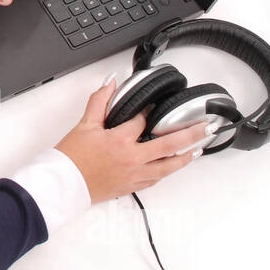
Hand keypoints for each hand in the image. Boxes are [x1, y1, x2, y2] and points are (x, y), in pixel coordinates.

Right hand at [54, 74, 215, 203]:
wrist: (62, 185)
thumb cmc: (71, 158)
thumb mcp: (84, 125)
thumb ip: (99, 101)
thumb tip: (110, 82)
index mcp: (120, 141)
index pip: (142, 121)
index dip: (148, 111)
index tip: (153, 106)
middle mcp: (132, 159)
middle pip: (169, 145)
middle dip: (191, 134)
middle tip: (207, 128)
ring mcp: (134, 175)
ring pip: (167, 167)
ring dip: (185, 157)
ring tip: (198, 148)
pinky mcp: (131, 187)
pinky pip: (155, 179)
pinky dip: (166, 171)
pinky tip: (171, 166)